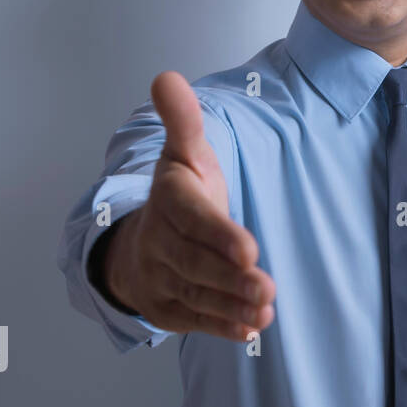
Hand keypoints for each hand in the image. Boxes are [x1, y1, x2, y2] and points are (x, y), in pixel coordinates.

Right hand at [105, 71, 275, 340]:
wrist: (138, 242)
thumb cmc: (179, 195)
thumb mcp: (184, 154)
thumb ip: (184, 121)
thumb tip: (167, 77)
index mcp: (169, 202)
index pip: (193, 220)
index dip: (219, 236)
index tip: (250, 249)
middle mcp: (160, 242)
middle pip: (196, 263)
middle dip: (231, 278)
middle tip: (268, 287)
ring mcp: (161, 277)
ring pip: (198, 294)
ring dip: (232, 305)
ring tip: (266, 311)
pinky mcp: (168, 307)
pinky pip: (194, 319)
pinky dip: (221, 326)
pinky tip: (250, 330)